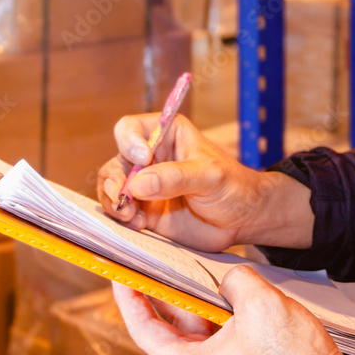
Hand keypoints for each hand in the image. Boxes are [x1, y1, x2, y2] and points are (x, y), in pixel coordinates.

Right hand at [98, 113, 313, 251]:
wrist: (243, 220)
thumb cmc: (233, 187)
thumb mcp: (210, 176)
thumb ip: (176, 177)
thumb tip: (137, 185)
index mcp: (165, 135)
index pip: (130, 129)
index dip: (128, 142)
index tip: (142, 159)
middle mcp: (149, 159)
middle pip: (115, 162)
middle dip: (114, 181)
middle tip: (124, 199)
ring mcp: (144, 187)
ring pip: (111, 189)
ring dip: (114, 203)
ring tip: (131, 216)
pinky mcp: (145, 212)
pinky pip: (121, 213)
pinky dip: (122, 220)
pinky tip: (140, 225)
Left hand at [112, 266, 354, 354]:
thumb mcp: (262, 303)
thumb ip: (233, 281)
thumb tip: (228, 281)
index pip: (145, 332)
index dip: (130, 300)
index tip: (120, 276)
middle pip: (172, 337)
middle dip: (170, 301)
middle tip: (159, 269)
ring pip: (199, 345)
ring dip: (200, 314)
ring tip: (200, 281)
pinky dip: (219, 330)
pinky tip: (231, 307)